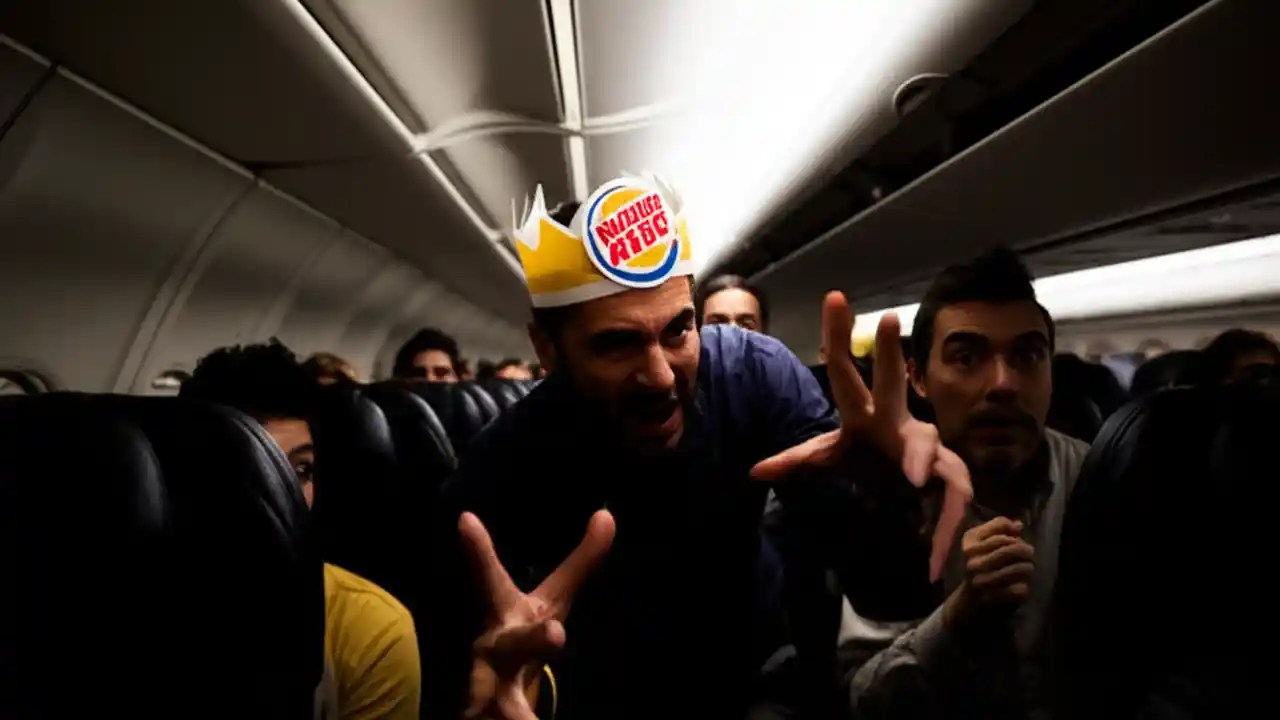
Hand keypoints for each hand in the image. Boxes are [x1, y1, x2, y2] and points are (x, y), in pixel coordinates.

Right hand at [460, 510, 615, 719]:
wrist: (490, 696)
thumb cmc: (525, 635)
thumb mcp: (553, 599)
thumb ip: (580, 562)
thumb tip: (608, 515)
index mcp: (505, 614)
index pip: (492, 578)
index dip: (479, 550)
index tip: (466, 519)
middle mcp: (495, 651)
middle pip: (513, 645)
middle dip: (536, 639)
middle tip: (558, 632)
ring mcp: (489, 692)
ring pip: (505, 705)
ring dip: (521, 713)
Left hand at [750, 291, 972, 581]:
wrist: (912, 483)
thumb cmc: (870, 457)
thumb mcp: (830, 458)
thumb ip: (798, 461)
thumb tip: (753, 471)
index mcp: (863, 412)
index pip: (844, 372)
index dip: (837, 337)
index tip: (835, 297)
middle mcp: (895, 418)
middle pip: (890, 382)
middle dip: (890, 354)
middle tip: (888, 318)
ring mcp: (923, 443)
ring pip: (926, 441)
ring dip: (921, 456)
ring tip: (913, 476)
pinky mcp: (948, 475)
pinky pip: (949, 491)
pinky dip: (939, 520)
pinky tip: (931, 542)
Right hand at [942, 517, 1033, 629]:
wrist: (969, 599)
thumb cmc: (980, 565)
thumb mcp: (981, 543)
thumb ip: (998, 529)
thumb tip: (1018, 525)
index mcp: (969, 545)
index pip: (1001, 529)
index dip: (1014, 534)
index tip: (1016, 540)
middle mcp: (973, 562)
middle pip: (1014, 548)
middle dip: (1027, 551)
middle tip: (1029, 555)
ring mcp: (982, 581)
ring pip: (1021, 568)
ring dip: (1028, 568)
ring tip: (1026, 569)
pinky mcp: (993, 598)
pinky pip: (1020, 588)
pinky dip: (1024, 586)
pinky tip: (1020, 585)